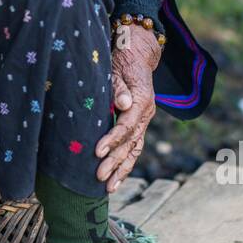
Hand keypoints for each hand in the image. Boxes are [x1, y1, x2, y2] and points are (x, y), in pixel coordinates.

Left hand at [94, 23, 160, 191]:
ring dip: (122, 170)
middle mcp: (146, 114)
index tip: (96, 152)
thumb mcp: (117, 67)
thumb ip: (119, 87)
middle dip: (114, 161)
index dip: (112, 140)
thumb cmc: (122, 60)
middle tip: (98, 176)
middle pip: (130, 143)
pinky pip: (134, 148)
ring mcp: (144, 121)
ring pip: (135, 149)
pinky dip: (126, 164)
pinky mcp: (139, 124)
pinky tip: (117, 180)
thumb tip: (124, 103)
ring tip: (108, 188)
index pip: (126, 126)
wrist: (137, 53)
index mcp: (142, 101)